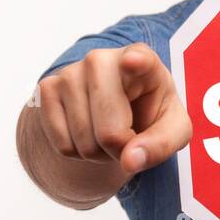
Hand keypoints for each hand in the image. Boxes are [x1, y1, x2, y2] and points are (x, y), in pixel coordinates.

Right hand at [34, 43, 191, 175]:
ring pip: (83, 143)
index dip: (136, 62)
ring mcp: (70, 72)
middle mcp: (102, 59)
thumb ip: (161, 145)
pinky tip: (86, 132)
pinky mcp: (46, 88)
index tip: (133, 61)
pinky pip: (62, 145)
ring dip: (98, 153)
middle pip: (109, 132)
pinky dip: (77, 153)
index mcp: (144, 61)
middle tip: (128, 136)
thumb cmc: (150, 113)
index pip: (140, 59)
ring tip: (107, 132)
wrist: (115, 109)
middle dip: (120, 150)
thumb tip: (130, 160)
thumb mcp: (173, 129)